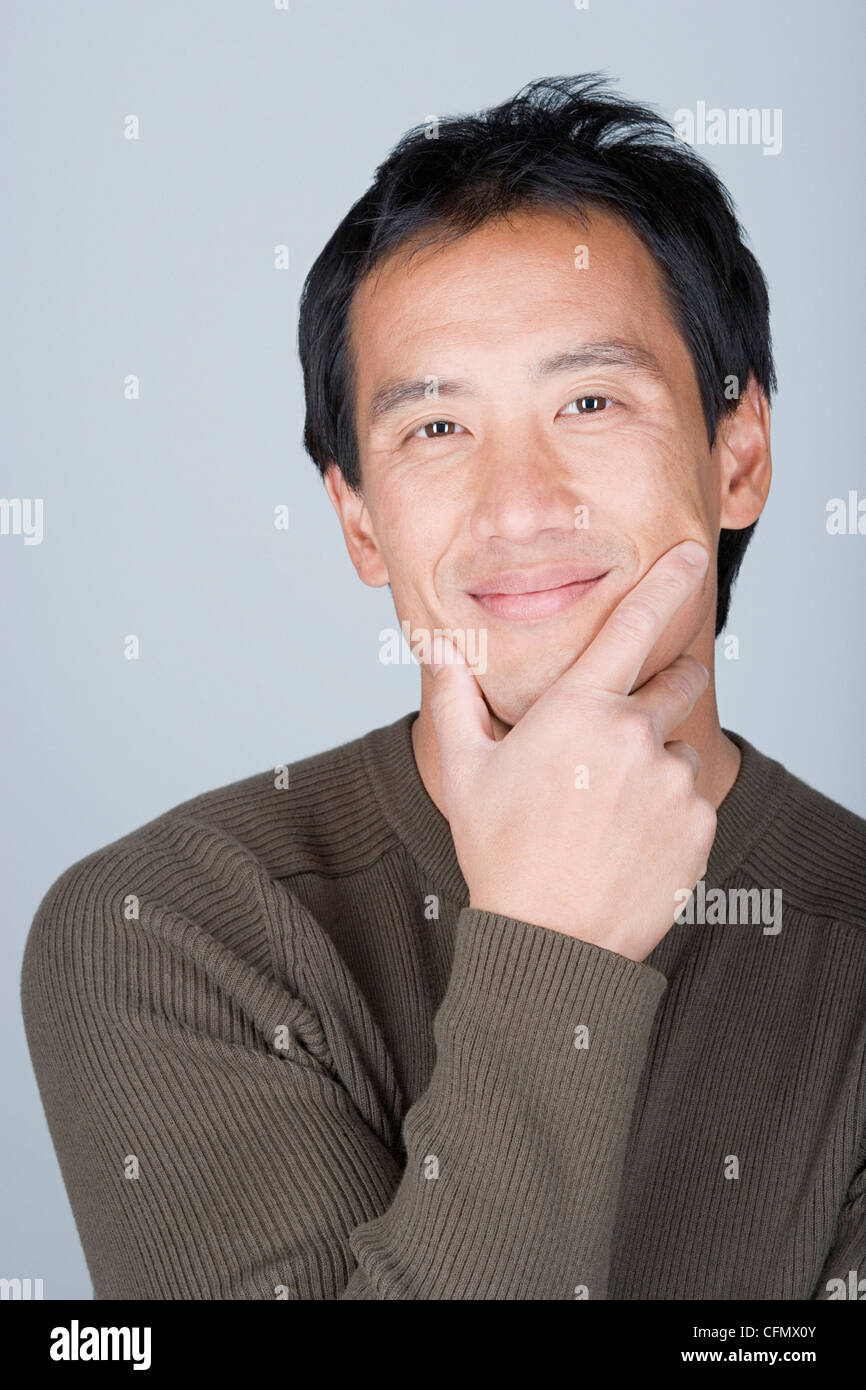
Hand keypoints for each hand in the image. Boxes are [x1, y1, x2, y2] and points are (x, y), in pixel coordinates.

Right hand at [429, 540, 716, 961]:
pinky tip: (627, 843)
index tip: (695, 553)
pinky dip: (668, 813)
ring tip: (608, 814)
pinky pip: (692, 802)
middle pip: (676, 684)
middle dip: (662, 689)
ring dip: (655, 767)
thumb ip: (453, 698)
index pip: (635, 624)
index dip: (669, 581)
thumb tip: (440, 648)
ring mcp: (672, 783)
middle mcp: (635, 736)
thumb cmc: (500, 851)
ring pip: (678, 753)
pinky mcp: (698, 827)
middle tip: (625, 733)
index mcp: (579, 710)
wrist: (549, 940)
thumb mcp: (464, 771)